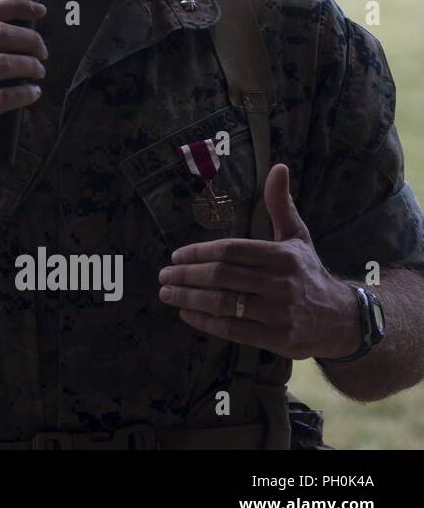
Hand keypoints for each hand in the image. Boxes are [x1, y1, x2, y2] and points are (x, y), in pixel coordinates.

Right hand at [0, 0, 47, 176]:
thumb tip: (4, 44)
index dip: (15, 6)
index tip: (37, 11)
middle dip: (30, 39)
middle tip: (42, 51)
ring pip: (5, 64)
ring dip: (31, 66)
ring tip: (38, 72)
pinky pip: (3, 98)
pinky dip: (25, 94)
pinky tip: (32, 94)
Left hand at [158, 163, 362, 360]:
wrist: (344, 321)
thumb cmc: (309, 273)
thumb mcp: (298, 237)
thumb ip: (281, 205)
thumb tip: (278, 167)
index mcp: (283, 256)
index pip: (231, 250)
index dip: (199, 252)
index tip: (176, 255)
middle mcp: (282, 283)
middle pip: (222, 276)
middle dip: (187, 275)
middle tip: (163, 275)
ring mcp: (280, 313)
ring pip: (224, 303)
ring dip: (189, 298)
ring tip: (167, 293)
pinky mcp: (279, 339)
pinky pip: (233, 330)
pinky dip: (205, 322)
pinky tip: (186, 314)